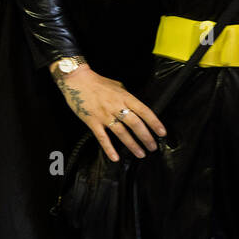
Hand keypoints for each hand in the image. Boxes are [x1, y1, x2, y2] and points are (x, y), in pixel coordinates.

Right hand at [50, 63, 166, 162]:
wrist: (76, 80)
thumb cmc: (98, 82)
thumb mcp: (118, 86)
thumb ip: (127, 97)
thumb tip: (137, 108)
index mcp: (124, 97)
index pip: (144, 111)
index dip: (154, 122)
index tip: (162, 133)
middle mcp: (116, 106)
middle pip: (135, 124)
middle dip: (146, 137)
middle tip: (153, 147)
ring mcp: (104, 115)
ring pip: (121, 133)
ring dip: (132, 145)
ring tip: (141, 154)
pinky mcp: (92, 121)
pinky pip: (102, 137)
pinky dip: (109, 148)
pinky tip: (115, 158)